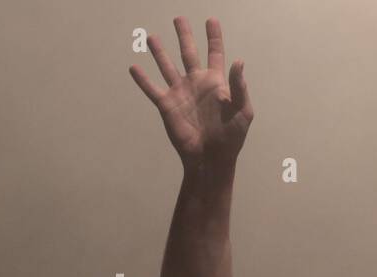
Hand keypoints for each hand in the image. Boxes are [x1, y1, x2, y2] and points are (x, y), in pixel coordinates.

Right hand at [129, 17, 252, 169]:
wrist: (212, 158)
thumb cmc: (232, 137)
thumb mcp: (242, 111)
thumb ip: (239, 86)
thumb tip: (239, 61)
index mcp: (216, 83)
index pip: (215, 53)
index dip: (214, 37)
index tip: (211, 20)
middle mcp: (196, 84)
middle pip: (188, 53)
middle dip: (184, 36)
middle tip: (178, 18)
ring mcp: (180, 93)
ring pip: (167, 66)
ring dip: (159, 52)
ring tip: (151, 37)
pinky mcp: (167, 106)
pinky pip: (152, 89)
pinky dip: (142, 79)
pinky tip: (134, 67)